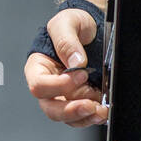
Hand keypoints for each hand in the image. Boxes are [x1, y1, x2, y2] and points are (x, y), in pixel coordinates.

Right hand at [23, 8, 107, 128]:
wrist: (90, 27)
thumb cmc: (72, 24)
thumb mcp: (67, 23)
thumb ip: (67, 41)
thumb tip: (76, 62)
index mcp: (38, 67)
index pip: (39, 85)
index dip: (58, 85)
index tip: (81, 74)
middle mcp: (48, 86)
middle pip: (50, 108)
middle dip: (70, 110)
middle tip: (90, 105)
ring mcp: (63, 95)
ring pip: (67, 116)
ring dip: (84, 117)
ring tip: (101, 111)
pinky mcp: (79, 100)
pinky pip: (81, 116)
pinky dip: (92, 117)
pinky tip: (103, 112)